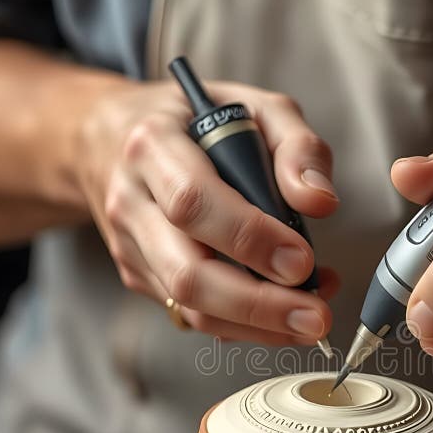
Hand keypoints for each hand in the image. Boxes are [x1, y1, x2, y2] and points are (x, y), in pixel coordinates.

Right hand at [74, 77, 338, 344]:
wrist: (112, 137)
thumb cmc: (194, 121)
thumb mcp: (253, 107)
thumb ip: (296, 147)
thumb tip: (320, 202)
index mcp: (153, 146)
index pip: (194, 203)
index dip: (251, 239)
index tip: (303, 261)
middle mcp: (132, 201)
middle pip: (188, 273)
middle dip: (258, 304)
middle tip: (315, 317)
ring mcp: (130, 246)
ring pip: (190, 306)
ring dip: (256, 326)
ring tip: (309, 322)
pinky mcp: (139, 275)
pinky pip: (192, 314)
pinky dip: (244, 324)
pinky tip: (284, 312)